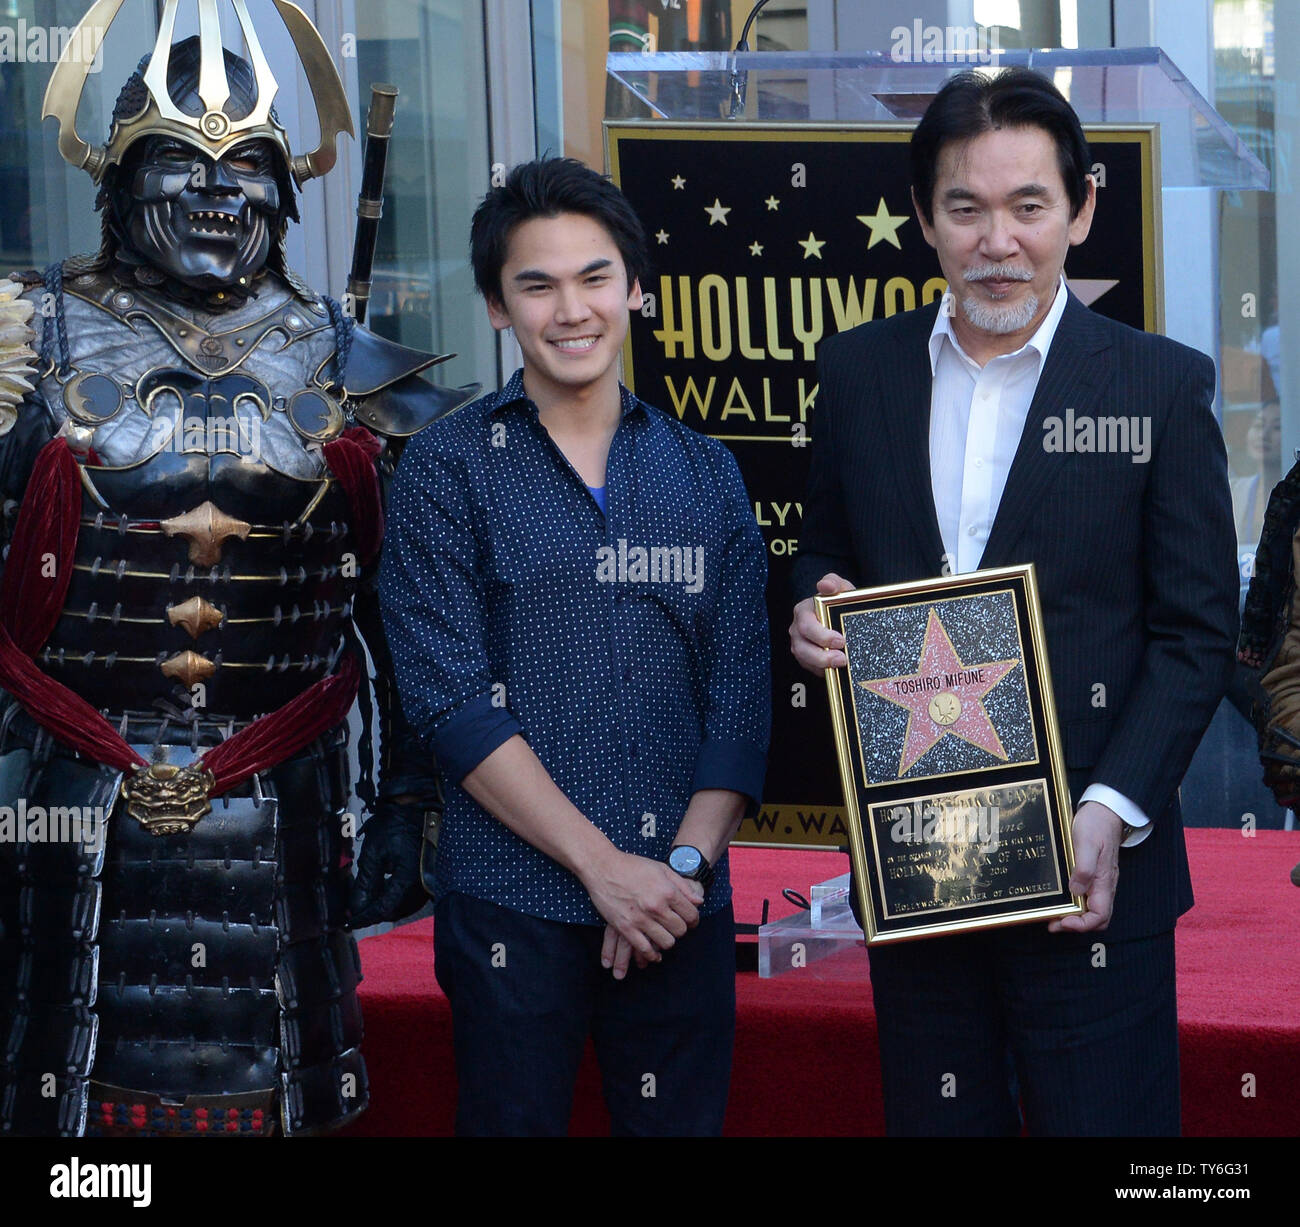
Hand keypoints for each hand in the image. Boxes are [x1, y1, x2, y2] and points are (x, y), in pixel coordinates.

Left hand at [348, 799, 428, 928]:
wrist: (417, 806)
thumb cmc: (395, 825)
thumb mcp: (374, 853)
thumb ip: (365, 884)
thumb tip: (356, 908)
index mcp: (407, 879)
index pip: (382, 909)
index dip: (364, 917)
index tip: (349, 922)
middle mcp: (422, 884)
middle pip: (394, 911)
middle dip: (374, 912)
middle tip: (355, 908)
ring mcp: (428, 880)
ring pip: (404, 906)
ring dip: (385, 905)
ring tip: (367, 898)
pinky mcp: (429, 875)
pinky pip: (412, 896)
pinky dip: (397, 897)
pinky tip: (384, 888)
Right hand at [582, 851, 704, 972]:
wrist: (603, 867)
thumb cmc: (633, 865)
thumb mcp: (661, 869)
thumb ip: (682, 886)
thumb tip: (699, 902)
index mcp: (667, 891)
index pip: (691, 915)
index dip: (693, 920)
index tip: (689, 920)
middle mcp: (656, 907)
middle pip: (680, 930)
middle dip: (681, 929)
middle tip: (675, 926)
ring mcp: (640, 919)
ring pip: (666, 942)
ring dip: (667, 940)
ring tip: (663, 934)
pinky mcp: (626, 928)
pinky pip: (645, 949)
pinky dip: (652, 954)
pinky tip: (653, 952)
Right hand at [790, 573, 854, 674]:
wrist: (839, 614)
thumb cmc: (838, 600)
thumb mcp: (840, 588)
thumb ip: (834, 582)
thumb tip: (825, 585)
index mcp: (803, 611)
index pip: (807, 625)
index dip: (822, 635)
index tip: (840, 640)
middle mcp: (797, 629)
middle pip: (803, 646)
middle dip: (822, 655)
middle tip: (842, 657)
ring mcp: (799, 644)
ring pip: (804, 659)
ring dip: (822, 665)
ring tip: (841, 664)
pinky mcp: (804, 658)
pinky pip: (809, 667)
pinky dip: (821, 670)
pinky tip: (835, 669)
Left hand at [1048, 801, 1122, 933]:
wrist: (1105, 810)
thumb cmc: (1096, 824)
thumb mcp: (1086, 844)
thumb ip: (1083, 868)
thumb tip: (1075, 891)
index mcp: (1105, 881)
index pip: (1100, 916)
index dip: (1082, 924)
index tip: (1062, 921)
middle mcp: (1105, 885)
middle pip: (1097, 918)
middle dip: (1076, 925)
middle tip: (1053, 923)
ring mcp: (1100, 880)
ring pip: (1092, 909)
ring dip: (1074, 916)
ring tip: (1053, 914)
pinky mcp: (1093, 874)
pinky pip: (1087, 897)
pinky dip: (1075, 904)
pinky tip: (1061, 898)